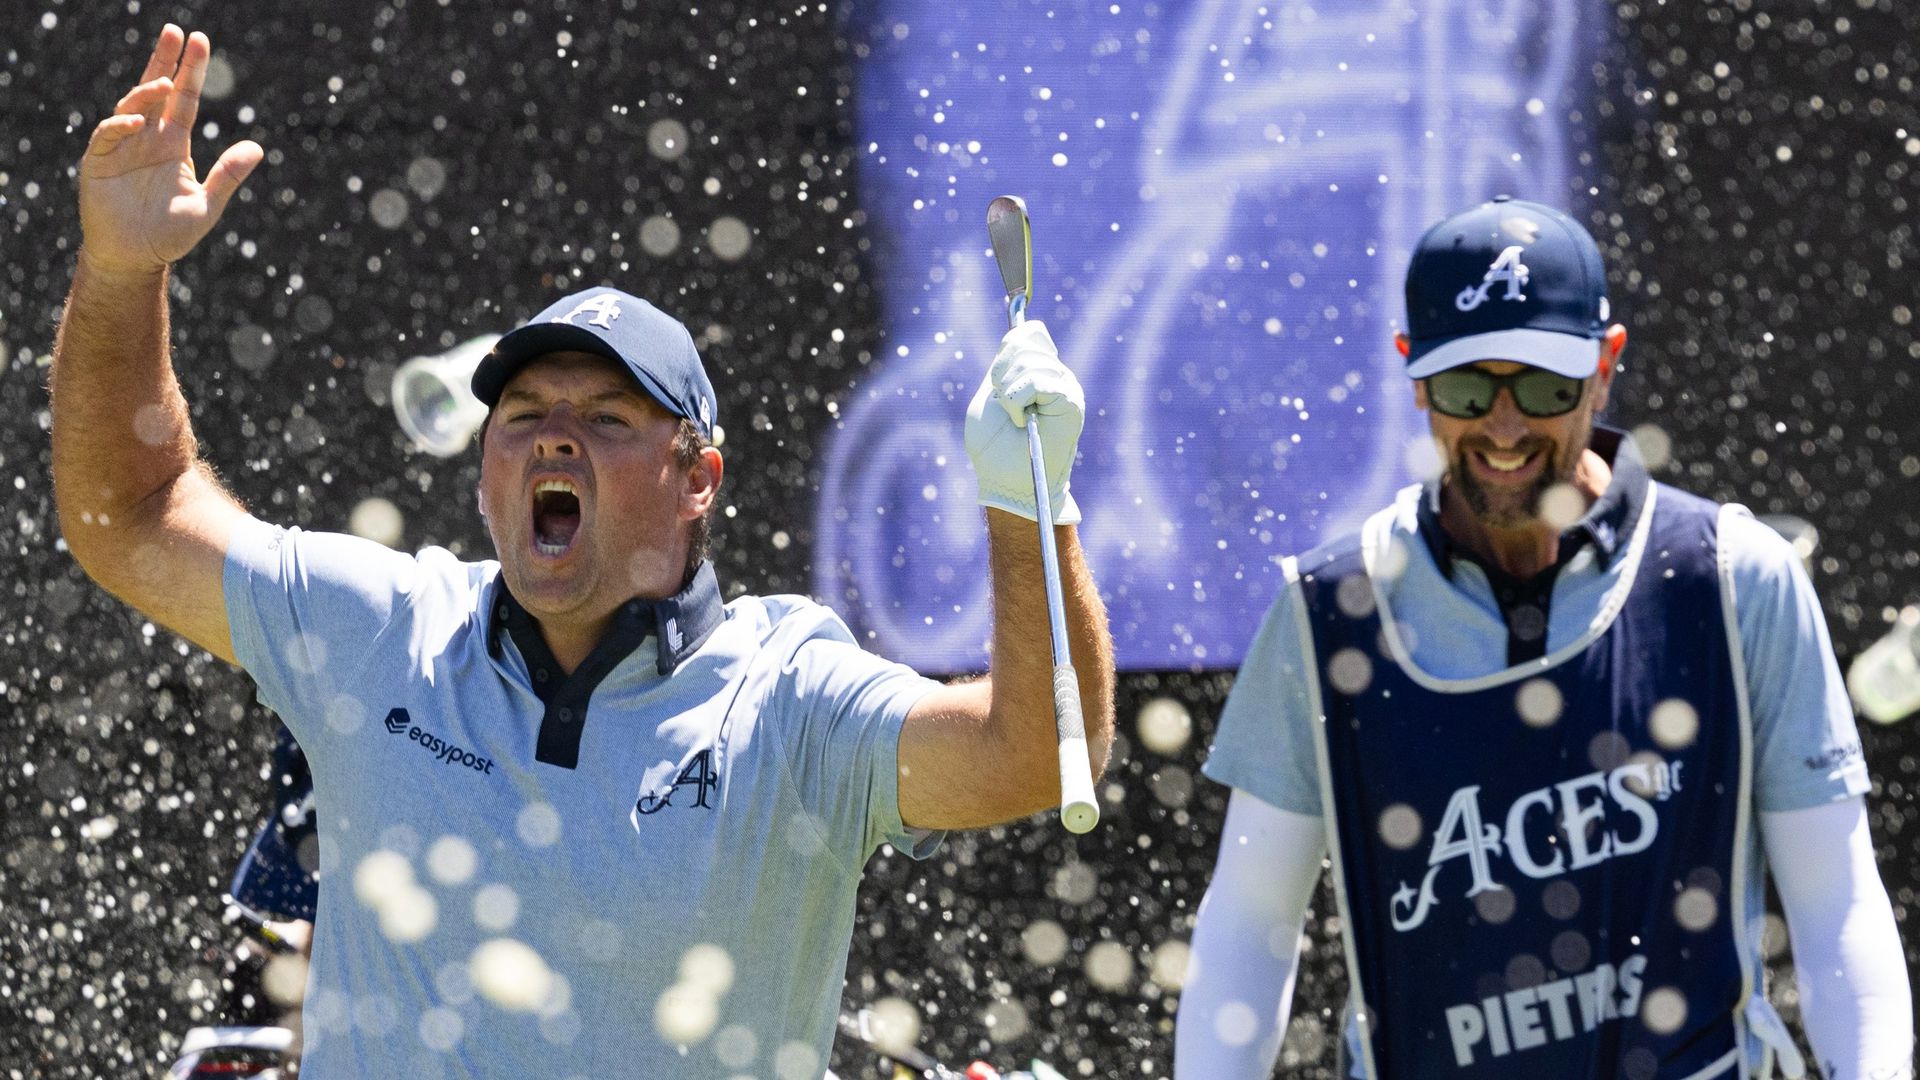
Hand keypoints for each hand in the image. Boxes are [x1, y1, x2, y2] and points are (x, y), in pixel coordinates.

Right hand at [78, 25, 262, 274]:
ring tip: (166, 84)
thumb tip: (258, 147)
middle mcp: (147, 138)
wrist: (134, 258)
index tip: (199, 42)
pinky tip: (138, 123)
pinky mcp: (98, 162)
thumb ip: (228, 176)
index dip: (190, 72)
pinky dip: (121, 126)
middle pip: (156, 91)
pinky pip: (107, 135)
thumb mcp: (206, 205)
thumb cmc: (169, 233)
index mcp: (173, 144)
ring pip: (132, 107)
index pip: (184, 100)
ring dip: (147, 93)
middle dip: (165, 61)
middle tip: (176, 32)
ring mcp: (121, 147)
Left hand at [964, 320, 1084, 523]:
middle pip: (1023, 343)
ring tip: (1015, 418)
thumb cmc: (994, 445)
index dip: (1006, 352)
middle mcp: (1058, 376)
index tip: (998, 384)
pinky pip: (1037, 380)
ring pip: (1028, 361)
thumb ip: (1007, 362)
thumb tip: (1024, 328)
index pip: (1027, 333)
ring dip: (1008, 393)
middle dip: (1001, 375)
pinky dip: (1017, 401)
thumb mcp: (993, 392)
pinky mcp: (1070, 401)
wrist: (1005, 481)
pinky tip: (1022, 421)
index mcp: (1040, 371)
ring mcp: (1067, 388)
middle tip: (1005, 407)